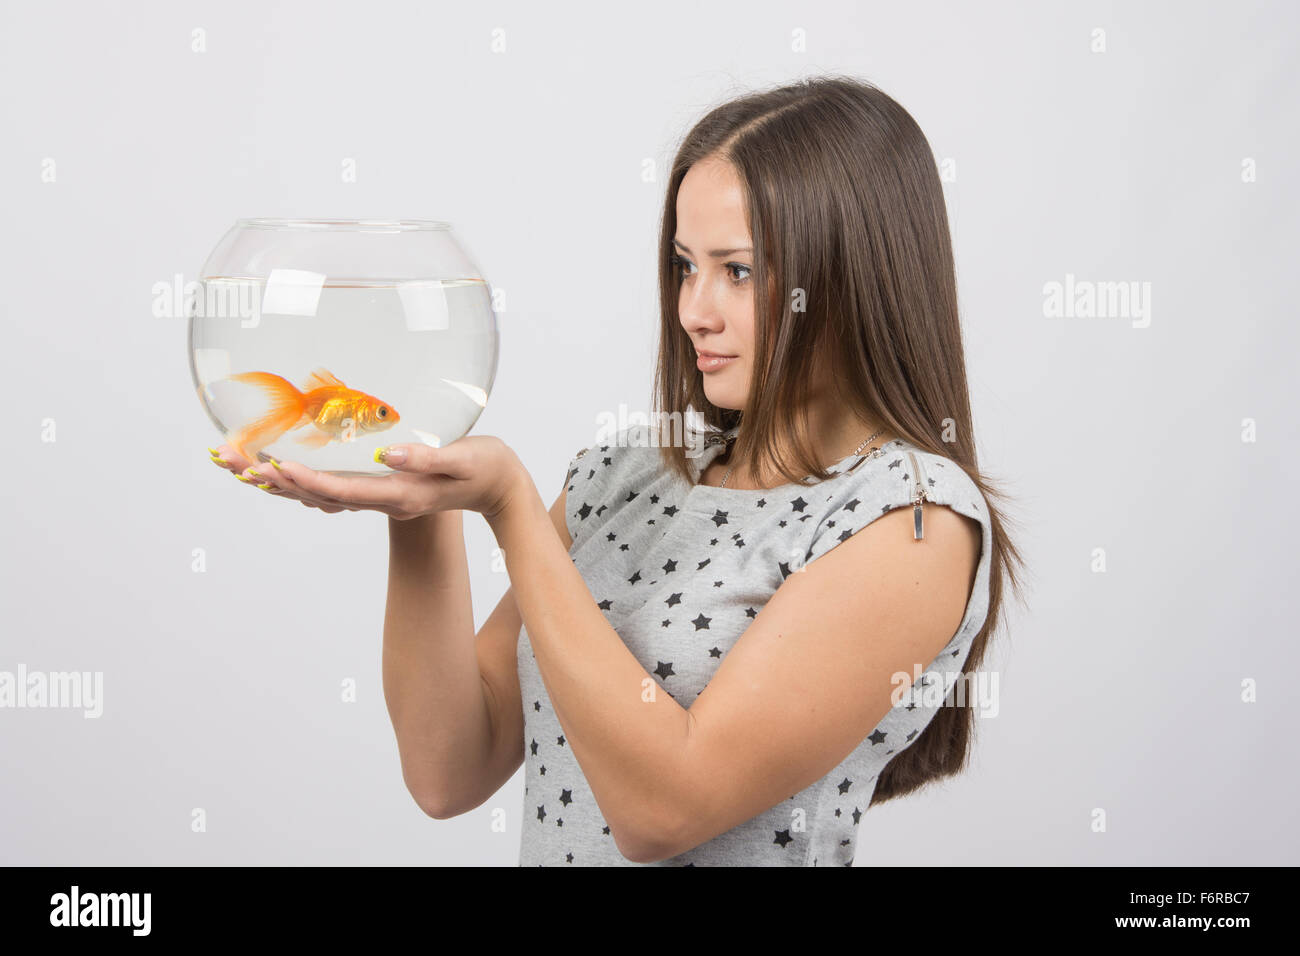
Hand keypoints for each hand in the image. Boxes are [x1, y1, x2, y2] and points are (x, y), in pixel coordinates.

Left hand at [206, 436, 528, 519]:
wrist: (499, 486)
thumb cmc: (486, 468)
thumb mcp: (465, 460)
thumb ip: (429, 458)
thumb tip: (389, 455)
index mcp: (400, 494)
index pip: (343, 491)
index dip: (307, 480)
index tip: (274, 466)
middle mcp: (382, 500)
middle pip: (316, 495)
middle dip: (272, 479)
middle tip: (228, 459)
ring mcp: (378, 497)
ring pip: (316, 494)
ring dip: (276, 481)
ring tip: (235, 463)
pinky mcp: (377, 489)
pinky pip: (328, 487)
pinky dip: (297, 478)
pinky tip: (276, 469)